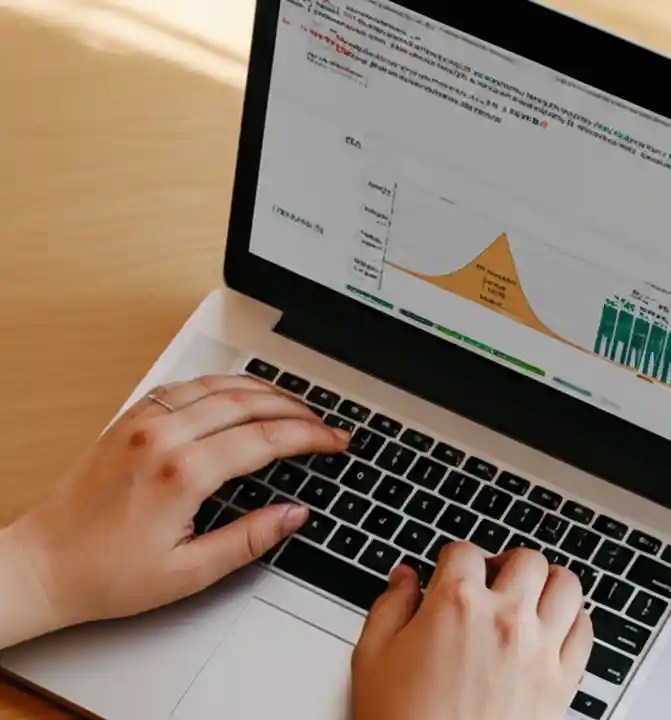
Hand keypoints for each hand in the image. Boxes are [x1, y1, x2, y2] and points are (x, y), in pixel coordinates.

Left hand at [0, 374, 347, 646]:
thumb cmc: (104, 575)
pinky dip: (223, 385)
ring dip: (265, 391)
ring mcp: (143, 423)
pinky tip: (240, 395)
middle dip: (297, 411)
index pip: (266, 439)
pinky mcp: (129, 421)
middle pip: (249, 404)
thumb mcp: (190, 573)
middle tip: (325, 424)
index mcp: (181, 473)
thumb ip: (249, 539)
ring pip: (219, 386)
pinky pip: (186, 387)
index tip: (335, 441)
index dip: (311, 437)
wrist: (41, 566)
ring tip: (295, 406)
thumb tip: (293, 514)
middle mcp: (162, 438)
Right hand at [353, 544, 592, 719]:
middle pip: (526, 560)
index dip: (454, 559)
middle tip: (495, 579)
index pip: (465, 551)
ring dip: (549, 583)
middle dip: (507, 564)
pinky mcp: (561, 682)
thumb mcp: (373, 658)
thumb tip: (404, 578)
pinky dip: (573, 622)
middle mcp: (504, 618)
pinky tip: (555, 627)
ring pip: (566, 586)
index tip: (452, 571)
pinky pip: (584, 633)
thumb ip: (390, 606)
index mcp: (456, 604)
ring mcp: (539, 649)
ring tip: (533, 594)